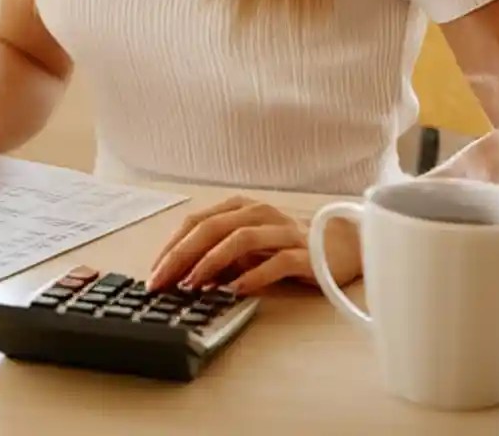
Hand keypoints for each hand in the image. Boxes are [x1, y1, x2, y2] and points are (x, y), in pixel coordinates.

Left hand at [148, 196, 360, 294]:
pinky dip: (253, 275)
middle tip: (162, 282)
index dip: (171, 246)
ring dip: (211, 263)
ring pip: (239, 239)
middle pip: (211, 228)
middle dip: (181, 256)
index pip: (195, 222)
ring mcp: (283, 231)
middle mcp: (259, 213)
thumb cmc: (289, 246)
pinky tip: (235, 290)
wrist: (345, 246)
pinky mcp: (306, 252)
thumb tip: (183, 276)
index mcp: (240, 208)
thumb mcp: (247, 248)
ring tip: (193, 285)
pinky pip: (276, 262)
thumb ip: (219, 257)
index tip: (153, 273)